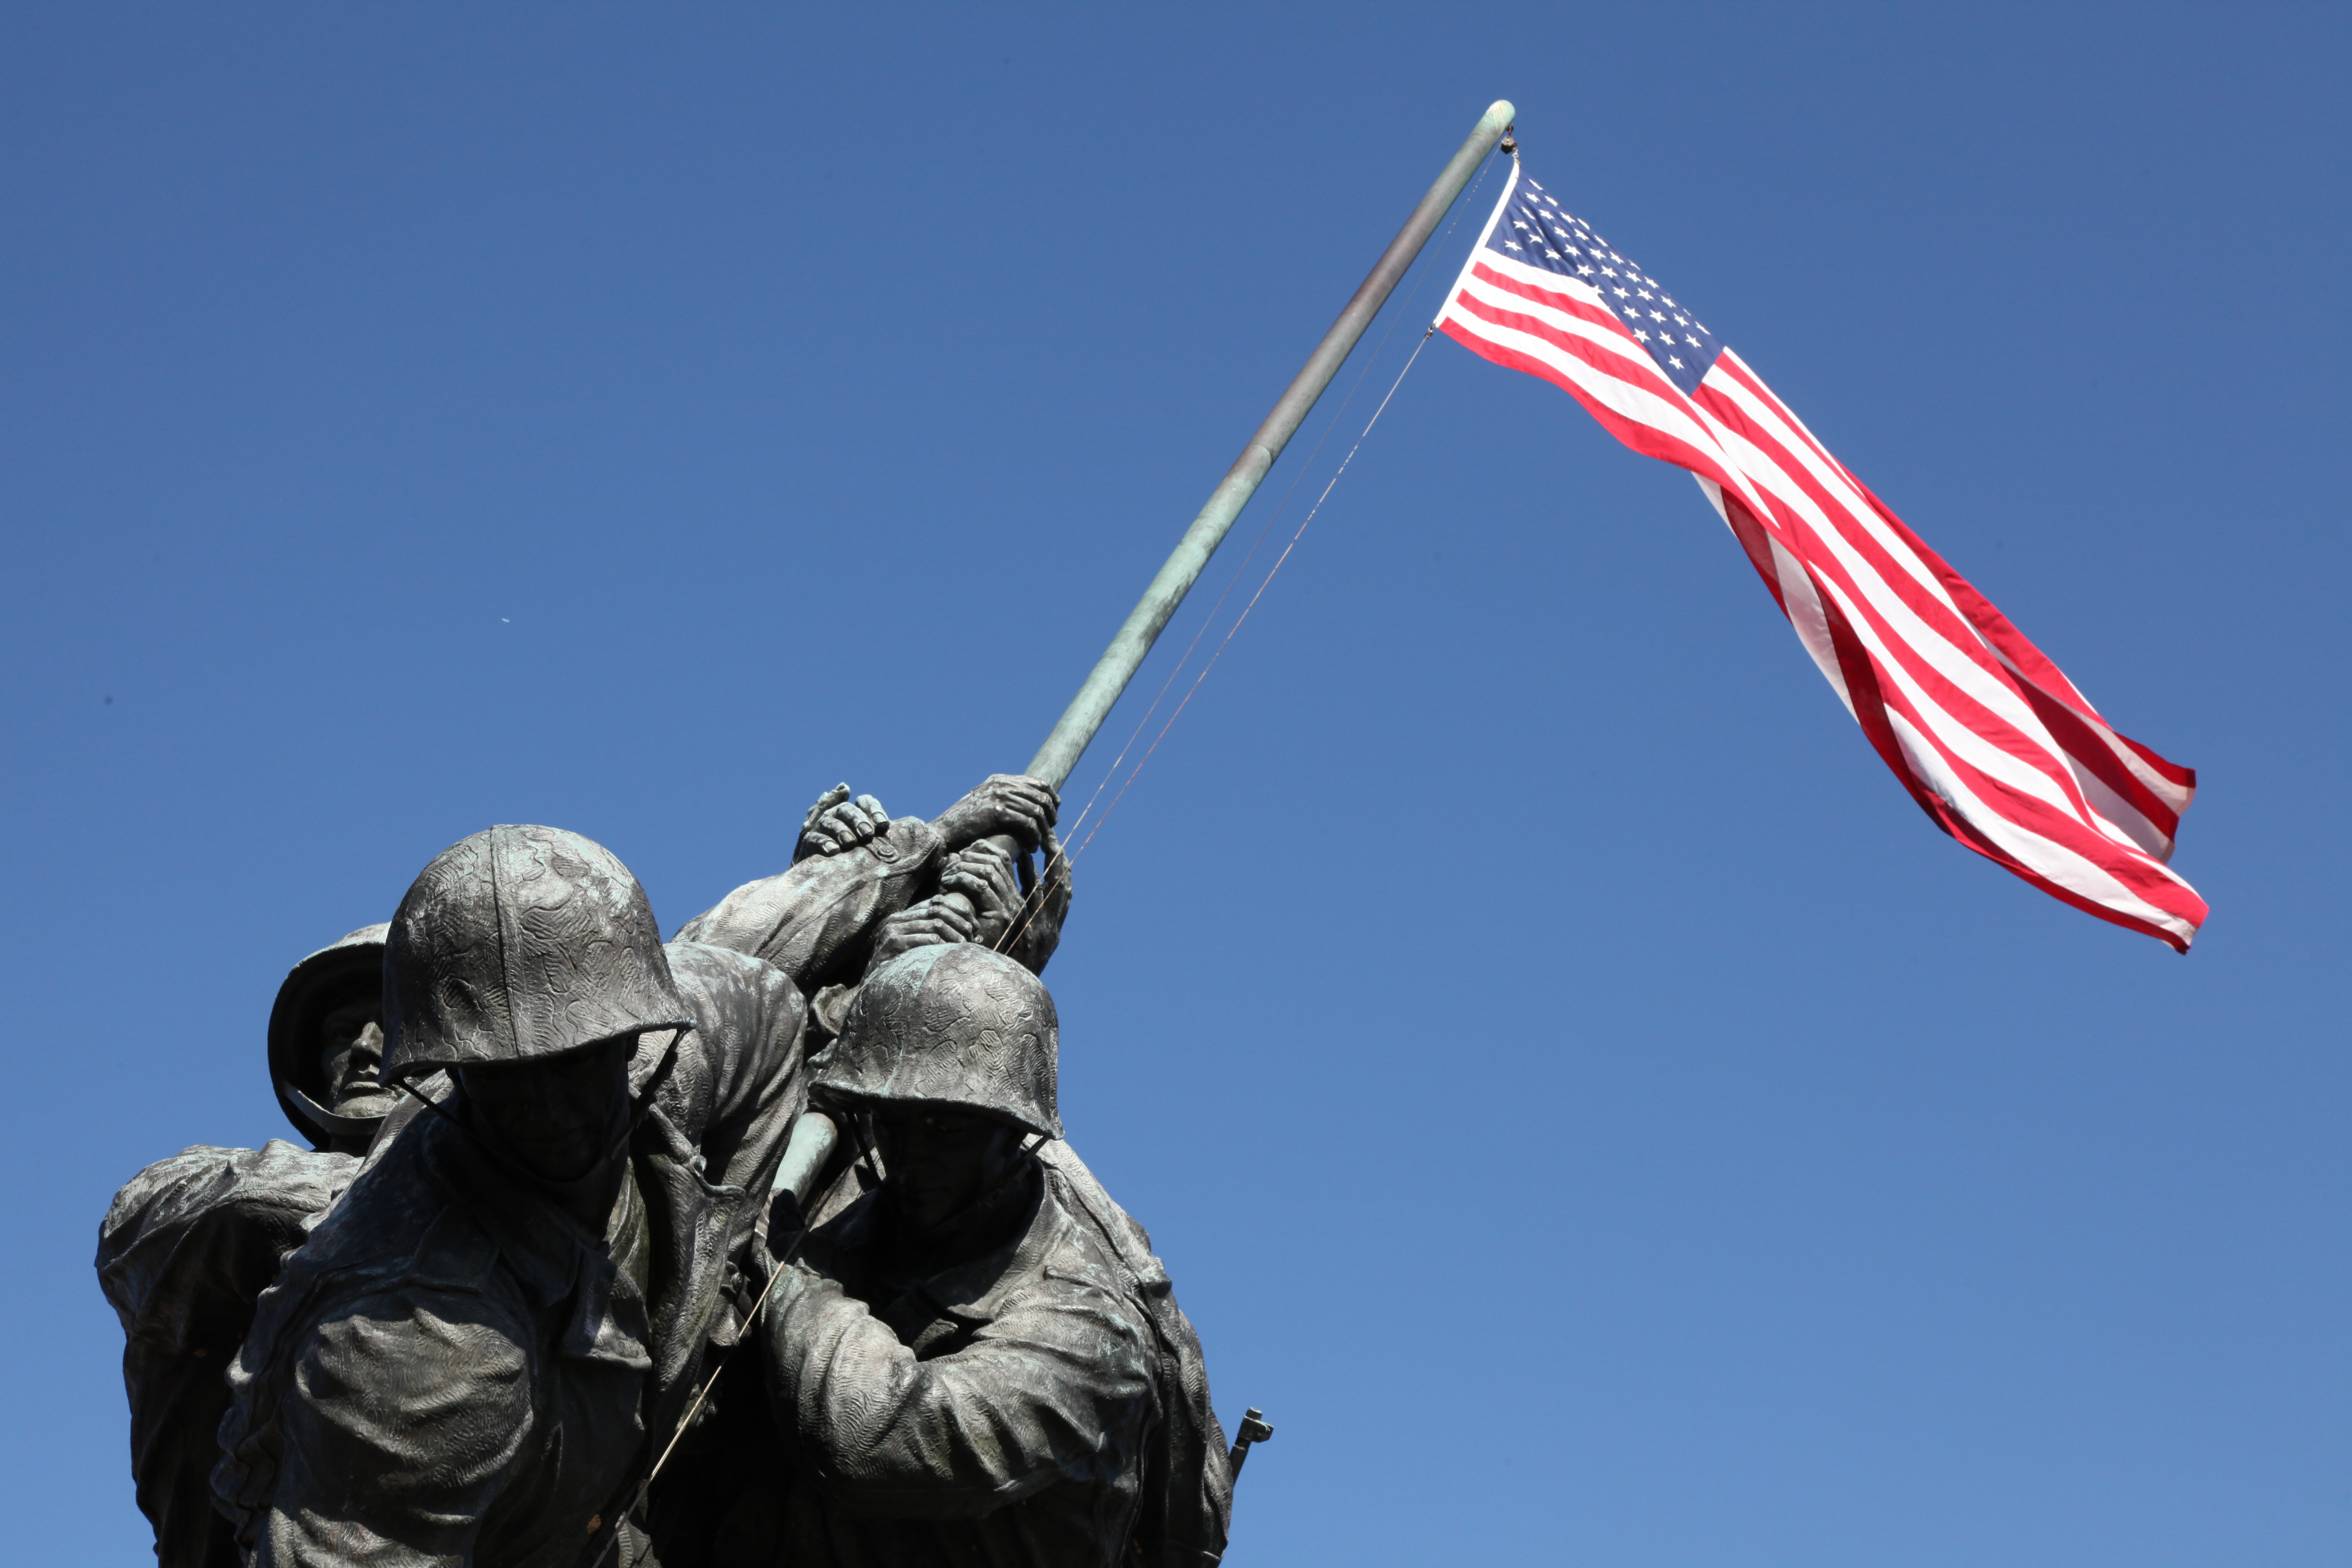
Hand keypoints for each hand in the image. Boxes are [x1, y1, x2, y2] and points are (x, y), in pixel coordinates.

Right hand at [797, 783, 891, 860]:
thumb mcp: (868, 844)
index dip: (874, 810)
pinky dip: (823, 842)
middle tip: (867, 834)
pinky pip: (814, 838)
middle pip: (846, 809)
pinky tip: (833, 850)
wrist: (827, 876)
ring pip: (830, 822)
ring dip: (841, 830)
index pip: (864, 801)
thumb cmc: (853, 857)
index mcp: (854, 813)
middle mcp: (836, 815)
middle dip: (858, 820)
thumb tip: (879, 816)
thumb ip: (874, 828)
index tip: (883, 825)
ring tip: (850, 842)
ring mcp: (821, 827)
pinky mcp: (809, 841)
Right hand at [868, 898, 977, 965]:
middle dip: (958, 923)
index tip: (974, 926)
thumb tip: (973, 932)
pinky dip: (938, 945)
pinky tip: (947, 952)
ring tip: (964, 946)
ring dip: (952, 935)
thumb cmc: (899, 966)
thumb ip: (936, 934)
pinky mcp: (891, 944)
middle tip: (971, 937)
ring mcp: (892, 930)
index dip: (958, 911)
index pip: (936, 902)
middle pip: (937, 911)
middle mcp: (897, 919)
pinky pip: (922, 939)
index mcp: (904, 915)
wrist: (873, 984)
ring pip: (933, 924)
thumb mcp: (917, 945)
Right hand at [930, 774, 1057, 853]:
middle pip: (1041, 797)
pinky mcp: (997, 812)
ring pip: (1036, 812)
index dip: (1051, 800)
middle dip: (1050, 818)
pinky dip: (1033, 837)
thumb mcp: (985, 804)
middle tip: (1049, 834)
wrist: (943, 834)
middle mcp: (1001, 785)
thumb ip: (1005, 800)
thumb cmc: (964, 825)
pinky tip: (1030, 847)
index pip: (1039, 784)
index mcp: (1000, 780)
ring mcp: (999, 797)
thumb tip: (1032, 807)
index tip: (1053, 816)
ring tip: (1038, 844)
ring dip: (1042, 831)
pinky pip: (1028, 824)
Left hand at [939, 841, 1022, 930]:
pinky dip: (961, 879)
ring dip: (963, 867)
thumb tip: (955, 854)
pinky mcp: (1001, 916)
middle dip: (971, 857)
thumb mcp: (967, 905)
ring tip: (947, 875)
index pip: (1004, 859)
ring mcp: (1011, 908)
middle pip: (996, 861)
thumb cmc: (967, 938)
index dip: (984, 848)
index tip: (964, 850)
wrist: (975, 968)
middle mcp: (1016, 901)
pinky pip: (980, 886)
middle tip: (952, 864)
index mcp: (1012, 897)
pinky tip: (946, 884)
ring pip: (988, 870)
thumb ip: (965, 881)